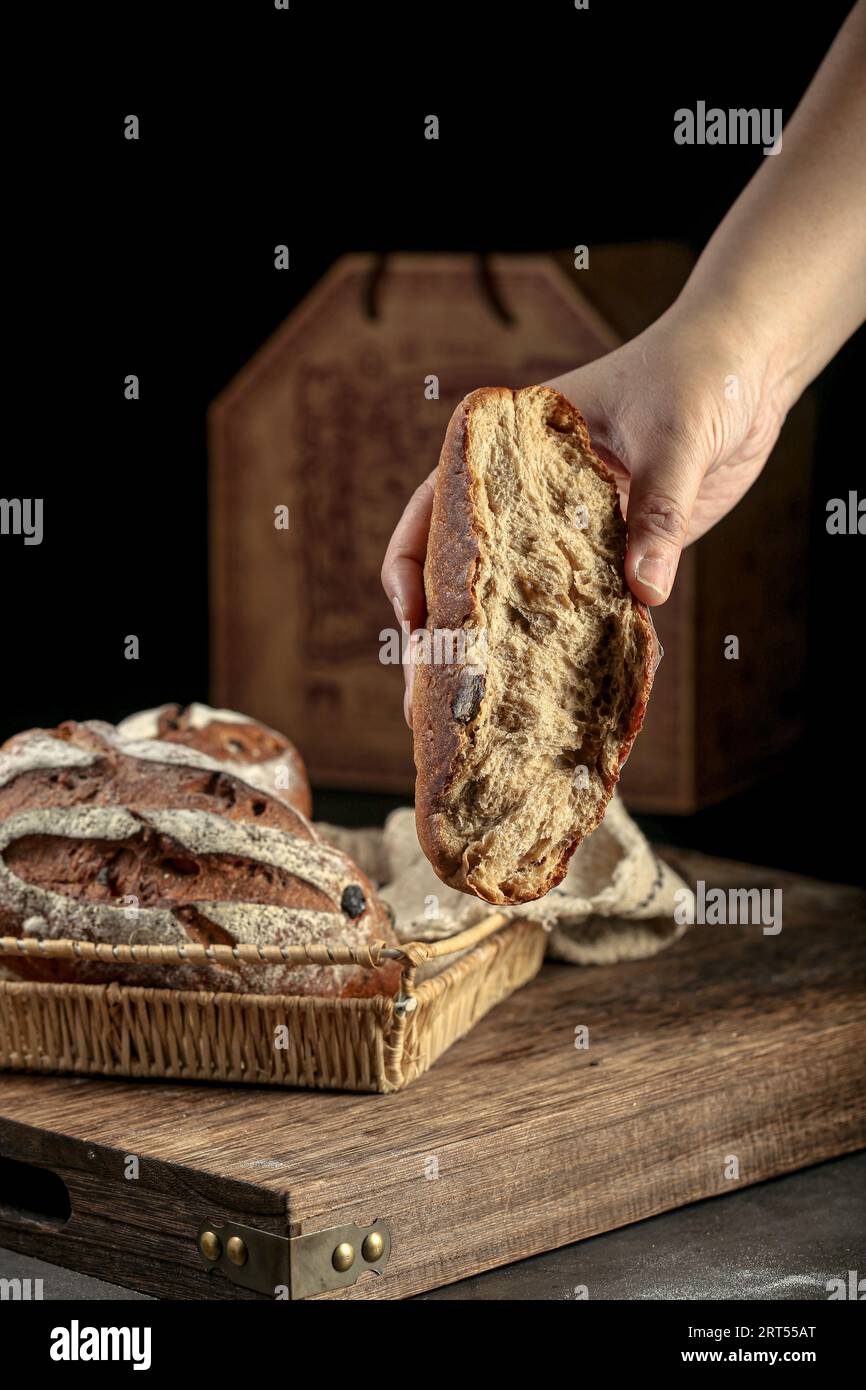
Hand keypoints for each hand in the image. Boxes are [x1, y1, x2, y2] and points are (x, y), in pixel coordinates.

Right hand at [381, 298, 791, 725]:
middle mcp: (531, 494)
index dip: (414, 563)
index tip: (416, 616)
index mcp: (514, 448)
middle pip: (469, 567)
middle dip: (445, 632)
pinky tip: (565, 699)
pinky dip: (576, 649)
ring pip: (522, 598)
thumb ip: (659, 511)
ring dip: (502, 652)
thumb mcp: (675, 437)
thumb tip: (646, 593)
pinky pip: (589, 610)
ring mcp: (572, 528)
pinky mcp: (619, 553)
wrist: (752, 366)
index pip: (438, 506)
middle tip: (429, 697)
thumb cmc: (698, 375)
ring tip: (479, 719)